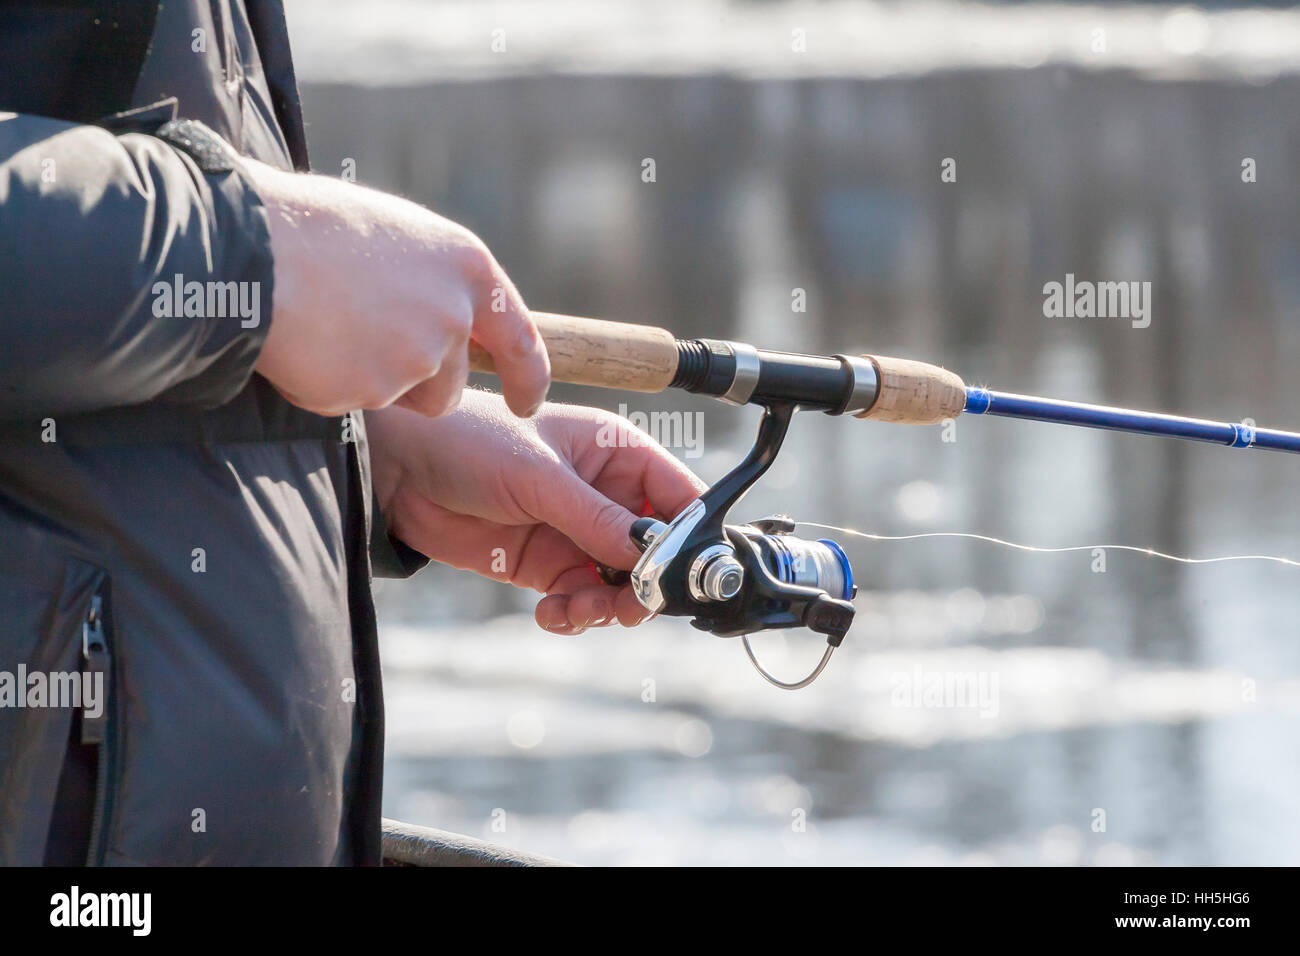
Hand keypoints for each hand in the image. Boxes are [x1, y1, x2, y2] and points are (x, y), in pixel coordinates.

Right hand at [244, 159, 548, 417]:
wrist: (249, 247)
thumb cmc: (309, 228)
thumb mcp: (393, 237)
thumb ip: (429, 282)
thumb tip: (440, 317)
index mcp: (466, 267)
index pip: (519, 337)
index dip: (527, 377)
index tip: (527, 402)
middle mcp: (453, 315)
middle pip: (449, 384)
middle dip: (416, 383)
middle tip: (361, 343)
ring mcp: (418, 356)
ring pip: (405, 400)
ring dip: (375, 385)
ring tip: (330, 333)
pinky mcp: (375, 390)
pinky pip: (354, 404)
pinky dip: (330, 385)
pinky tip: (306, 345)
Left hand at [367, 392, 706, 633]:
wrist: (399, 468)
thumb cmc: (469, 440)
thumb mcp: (539, 475)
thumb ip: (596, 518)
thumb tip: (650, 552)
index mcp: (618, 453)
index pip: (679, 495)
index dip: (691, 534)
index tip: (684, 573)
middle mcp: (606, 494)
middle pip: (656, 550)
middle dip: (646, 583)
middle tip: (627, 605)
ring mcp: (577, 532)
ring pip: (621, 583)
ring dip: (608, 605)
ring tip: (578, 609)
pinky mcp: (546, 565)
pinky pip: (581, 599)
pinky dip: (575, 614)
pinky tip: (553, 613)